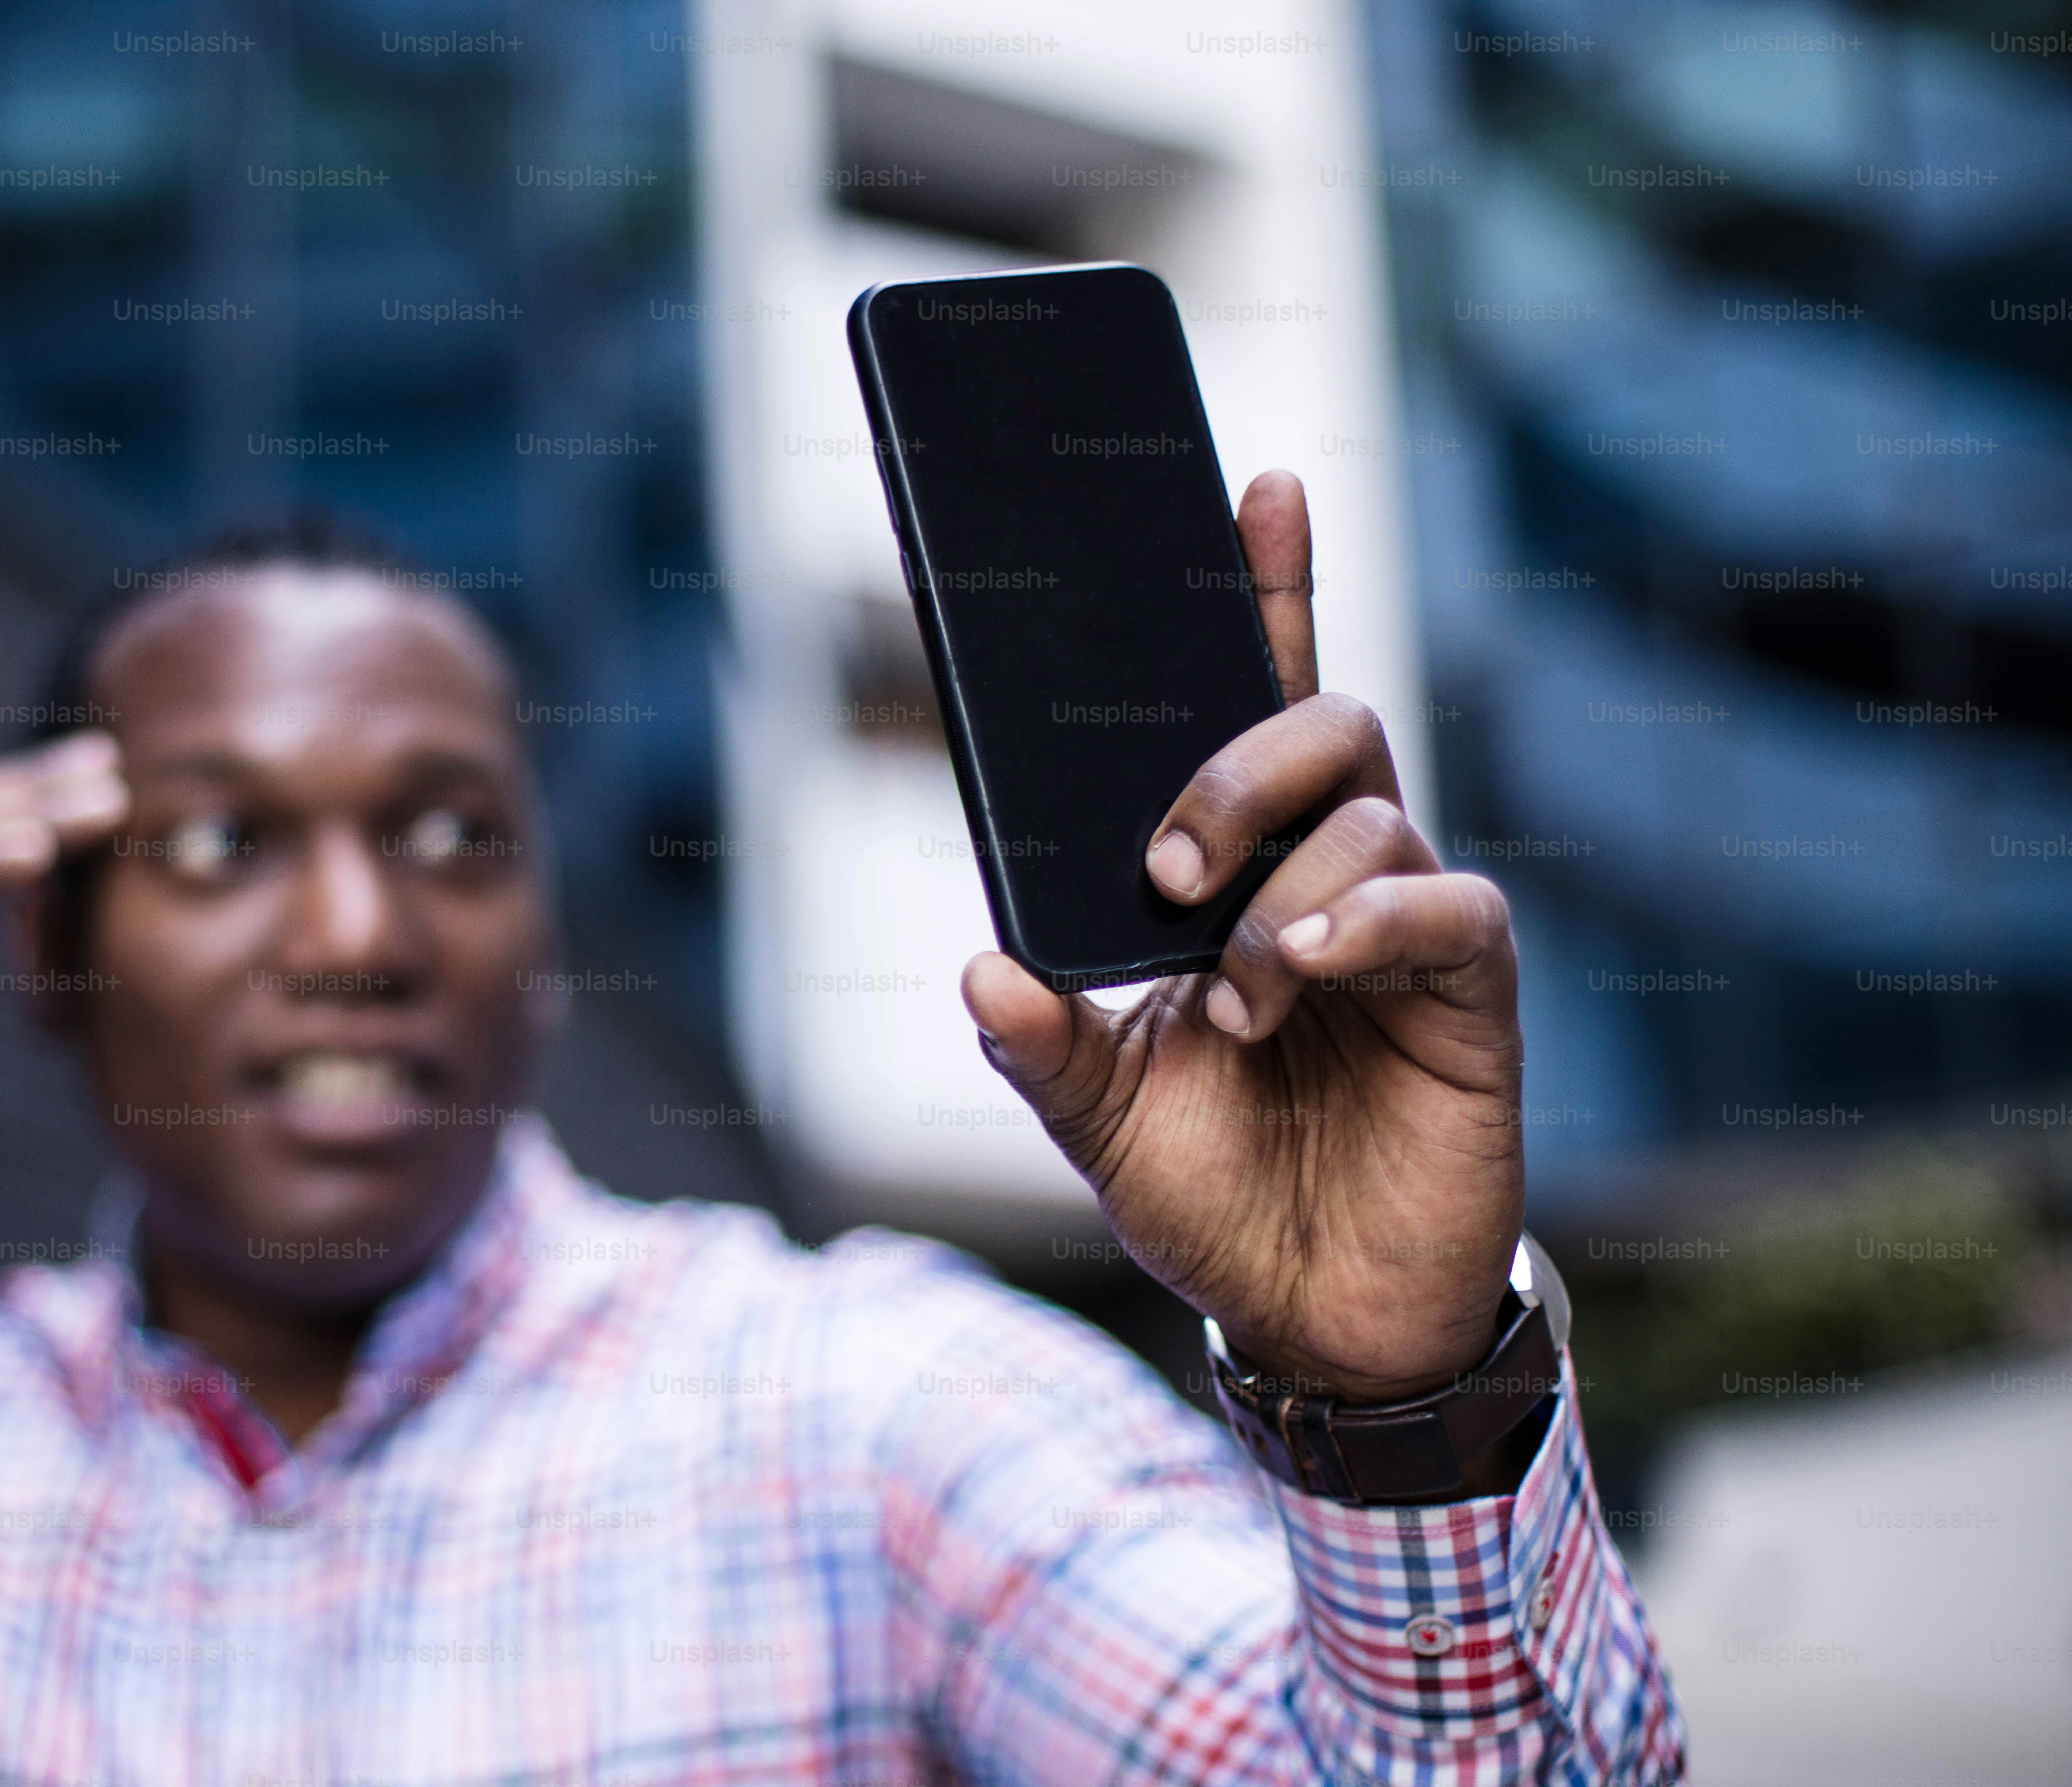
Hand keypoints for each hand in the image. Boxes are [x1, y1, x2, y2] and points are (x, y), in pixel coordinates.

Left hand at [962, 471, 1521, 1404]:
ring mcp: (1406, 924)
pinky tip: (1306, 969)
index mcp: (1239, 874)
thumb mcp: (1099, 1114)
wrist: (1311, 1311)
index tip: (1260, 489)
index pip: (1255, 703)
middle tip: (1164, 861)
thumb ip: (1043, 1043)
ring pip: (1372, 810)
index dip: (1267, 593)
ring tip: (1242, 992)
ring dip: (1282, 886)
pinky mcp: (1469, 990)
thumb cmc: (1214, 1194)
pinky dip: (1365, 920)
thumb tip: (982, 974)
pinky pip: (1445, 905)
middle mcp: (1328, 873)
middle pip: (1322, 723)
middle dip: (1236, 761)